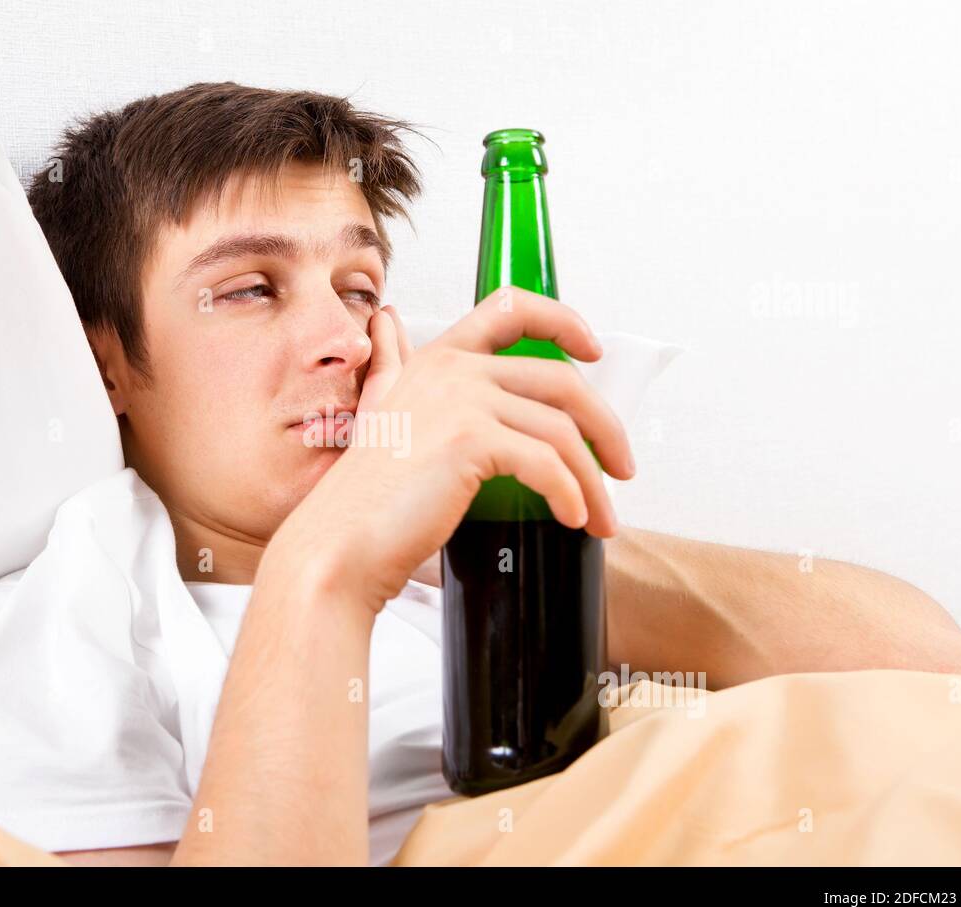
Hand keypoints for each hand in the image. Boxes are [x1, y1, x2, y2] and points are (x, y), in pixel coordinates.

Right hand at [277, 287, 635, 611]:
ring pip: (562, 429)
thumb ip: (394, 365)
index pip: (510, 307)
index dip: (562, 320)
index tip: (592, 349)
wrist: (340, 545)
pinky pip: (548, 464)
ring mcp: (461, 400)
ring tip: (601, 516)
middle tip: (620, 469)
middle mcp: (451, 368)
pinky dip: (571, 495)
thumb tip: (388, 323)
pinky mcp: (471, 441)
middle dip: (605, 426)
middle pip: (559, 378)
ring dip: (593, 479)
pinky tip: (571, 519)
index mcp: (436, 359)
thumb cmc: (366, 499)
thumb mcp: (383, 412)